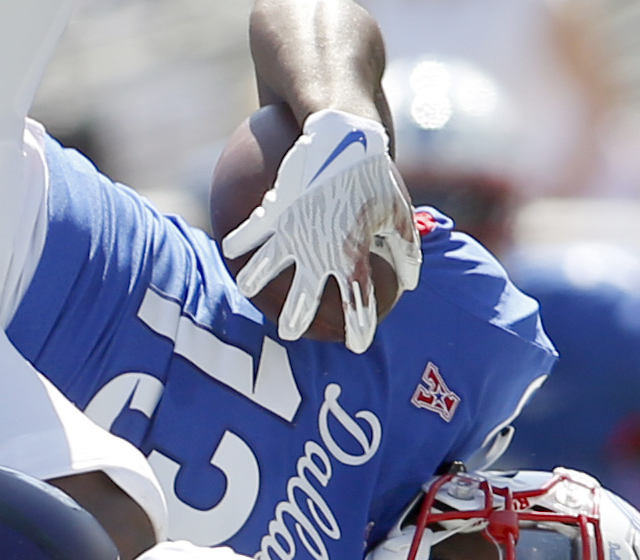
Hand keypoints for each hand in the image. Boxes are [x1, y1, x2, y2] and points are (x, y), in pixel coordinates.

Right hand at [222, 109, 420, 349]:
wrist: (344, 135)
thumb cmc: (375, 174)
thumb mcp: (398, 211)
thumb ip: (406, 250)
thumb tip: (410, 283)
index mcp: (352, 255)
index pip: (358, 302)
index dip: (360, 327)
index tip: (358, 344)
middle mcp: (318, 250)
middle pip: (304, 297)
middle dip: (296, 320)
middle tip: (290, 334)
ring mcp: (293, 231)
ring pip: (268, 267)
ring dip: (256, 281)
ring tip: (248, 290)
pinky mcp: (275, 210)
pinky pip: (253, 230)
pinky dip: (240, 240)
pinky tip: (230, 250)